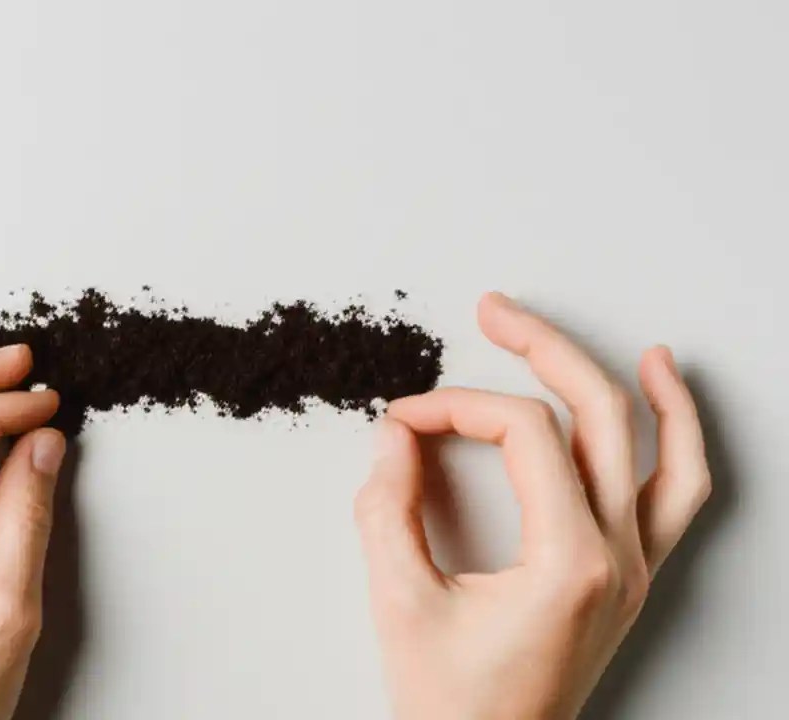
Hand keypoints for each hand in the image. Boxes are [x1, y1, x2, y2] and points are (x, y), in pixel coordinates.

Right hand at [355, 292, 709, 719]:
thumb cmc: (450, 706)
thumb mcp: (399, 603)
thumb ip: (387, 509)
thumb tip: (395, 438)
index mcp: (570, 560)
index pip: (523, 433)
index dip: (454, 408)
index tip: (402, 421)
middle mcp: (618, 558)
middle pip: (598, 416)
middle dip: (543, 349)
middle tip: (493, 311)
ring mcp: (634, 570)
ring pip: (663, 452)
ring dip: (634, 385)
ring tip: (607, 340)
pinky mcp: (627, 580)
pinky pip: (677, 495)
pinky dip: (676, 438)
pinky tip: (660, 400)